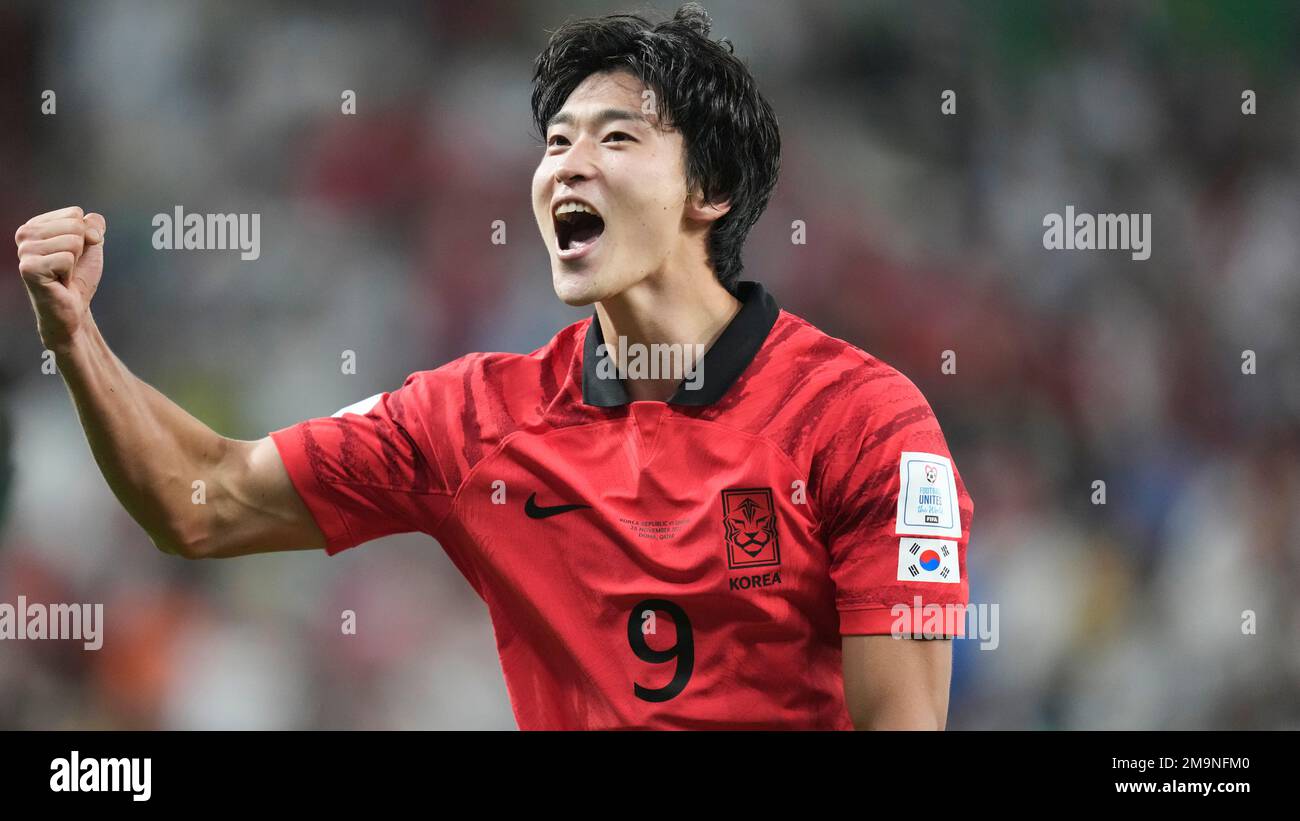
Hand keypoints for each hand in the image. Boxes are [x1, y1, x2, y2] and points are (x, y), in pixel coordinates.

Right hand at [14, 206, 105, 351]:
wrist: (74, 308)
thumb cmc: (79, 277)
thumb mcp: (91, 246)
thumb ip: (93, 226)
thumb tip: (92, 219)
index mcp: (36, 225)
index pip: (74, 213)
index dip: (85, 236)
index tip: (74, 255)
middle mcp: (25, 235)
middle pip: (75, 225)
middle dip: (81, 249)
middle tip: (69, 267)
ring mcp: (24, 251)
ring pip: (72, 242)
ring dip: (75, 262)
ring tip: (63, 274)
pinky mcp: (29, 268)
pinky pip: (67, 259)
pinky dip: (70, 272)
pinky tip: (59, 282)